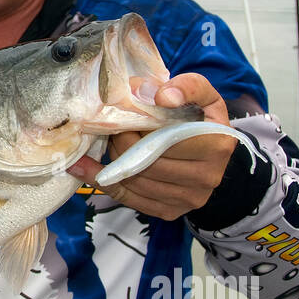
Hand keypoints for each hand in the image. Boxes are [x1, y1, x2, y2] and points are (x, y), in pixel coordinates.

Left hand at [66, 72, 235, 220]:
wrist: (212, 153)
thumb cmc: (202, 119)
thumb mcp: (203, 94)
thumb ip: (187, 86)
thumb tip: (161, 96)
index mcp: (215, 145)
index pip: (164, 137)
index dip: (138, 125)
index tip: (124, 111)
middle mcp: (206, 177)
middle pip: (147, 161)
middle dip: (122, 141)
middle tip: (111, 125)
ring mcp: (188, 199)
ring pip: (135, 180)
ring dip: (113, 159)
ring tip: (105, 140)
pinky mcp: (170, 211)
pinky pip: (129, 198)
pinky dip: (102, 181)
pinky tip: (82, 166)